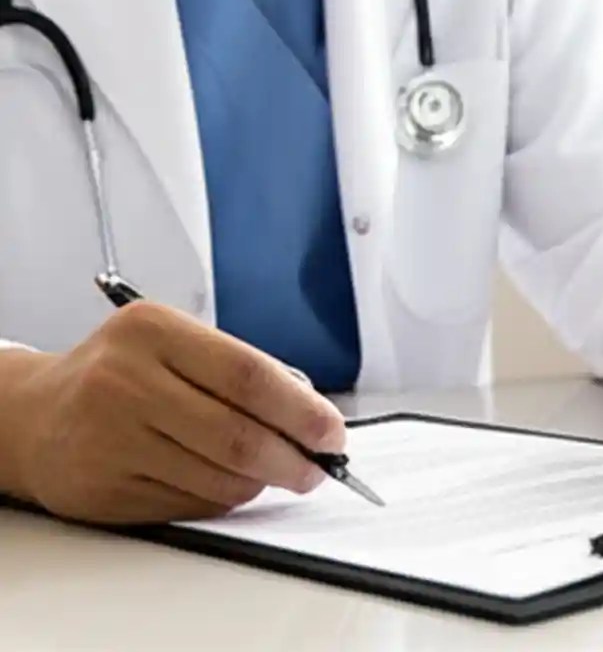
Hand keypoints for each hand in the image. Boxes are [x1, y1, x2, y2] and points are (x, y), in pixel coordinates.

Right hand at [0, 302, 346, 524]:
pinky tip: (224, 482)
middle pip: (238, 436)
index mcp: (152, 331)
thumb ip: (244, 370)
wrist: (35, 415)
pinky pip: (193, 505)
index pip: (248, 375)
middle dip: (295, 460)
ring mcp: (110, 439)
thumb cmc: (126, 375)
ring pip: (221, 479)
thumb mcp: (177, 345)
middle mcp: (124, 382)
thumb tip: (315, 416)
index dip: (302, 411)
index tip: (333, 432)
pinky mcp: (104, 490)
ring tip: (274, 472)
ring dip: (263, 483)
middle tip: (318, 468)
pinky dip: (225, 499)